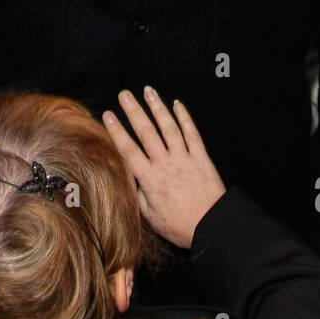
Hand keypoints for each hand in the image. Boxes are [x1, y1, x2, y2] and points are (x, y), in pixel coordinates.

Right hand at [103, 88, 225, 248]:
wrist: (212, 226)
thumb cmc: (180, 226)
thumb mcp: (151, 217)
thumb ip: (139, 195)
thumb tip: (129, 178)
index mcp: (150, 180)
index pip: (129, 150)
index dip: (117, 131)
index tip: (108, 115)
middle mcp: (166, 165)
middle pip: (147, 132)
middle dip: (134, 111)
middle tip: (124, 95)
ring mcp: (185, 159)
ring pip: (169, 128)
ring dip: (157, 108)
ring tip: (148, 92)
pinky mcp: (201, 158)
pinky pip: (192, 133)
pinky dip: (184, 118)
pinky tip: (177, 105)